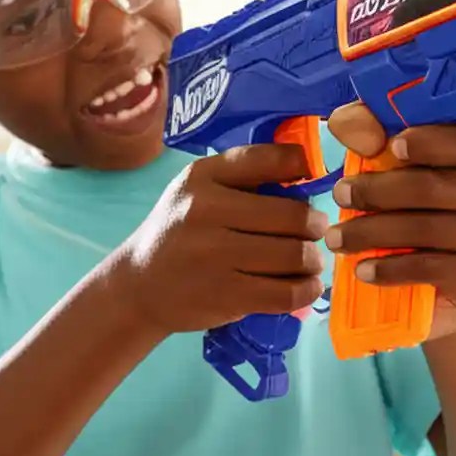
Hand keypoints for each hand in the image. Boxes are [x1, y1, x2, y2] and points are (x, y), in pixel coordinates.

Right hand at [112, 145, 328, 334]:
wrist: (138, 284)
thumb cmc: (180, 230)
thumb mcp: (199, 187)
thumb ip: (244, 173)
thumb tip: (306, 167)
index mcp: (203, 177)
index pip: (268, 160)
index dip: (301, 168)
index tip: (310, 180)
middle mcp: (206, 211)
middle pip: (293, 216)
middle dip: (315, 225)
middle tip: (316, 232)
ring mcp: (214, 255)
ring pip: (294, 255)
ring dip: (313, 260)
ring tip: (311, 261)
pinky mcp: (225, 295)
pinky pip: (286, 293)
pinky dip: (308, 290)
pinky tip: (308, 286)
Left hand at [326, 103, 455, 340]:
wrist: (445, 275)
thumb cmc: (421, 201)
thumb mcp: (394, 159)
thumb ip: (371, 131)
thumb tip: (349, 126)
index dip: (434, 143)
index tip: (392, 146)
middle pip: (439, 188)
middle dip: (380, 191)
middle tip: (340, 195)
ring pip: (432, 230)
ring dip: (375, 233)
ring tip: (337, 238)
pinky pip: (435, 269)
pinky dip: (392, 269)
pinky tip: (363, 269)